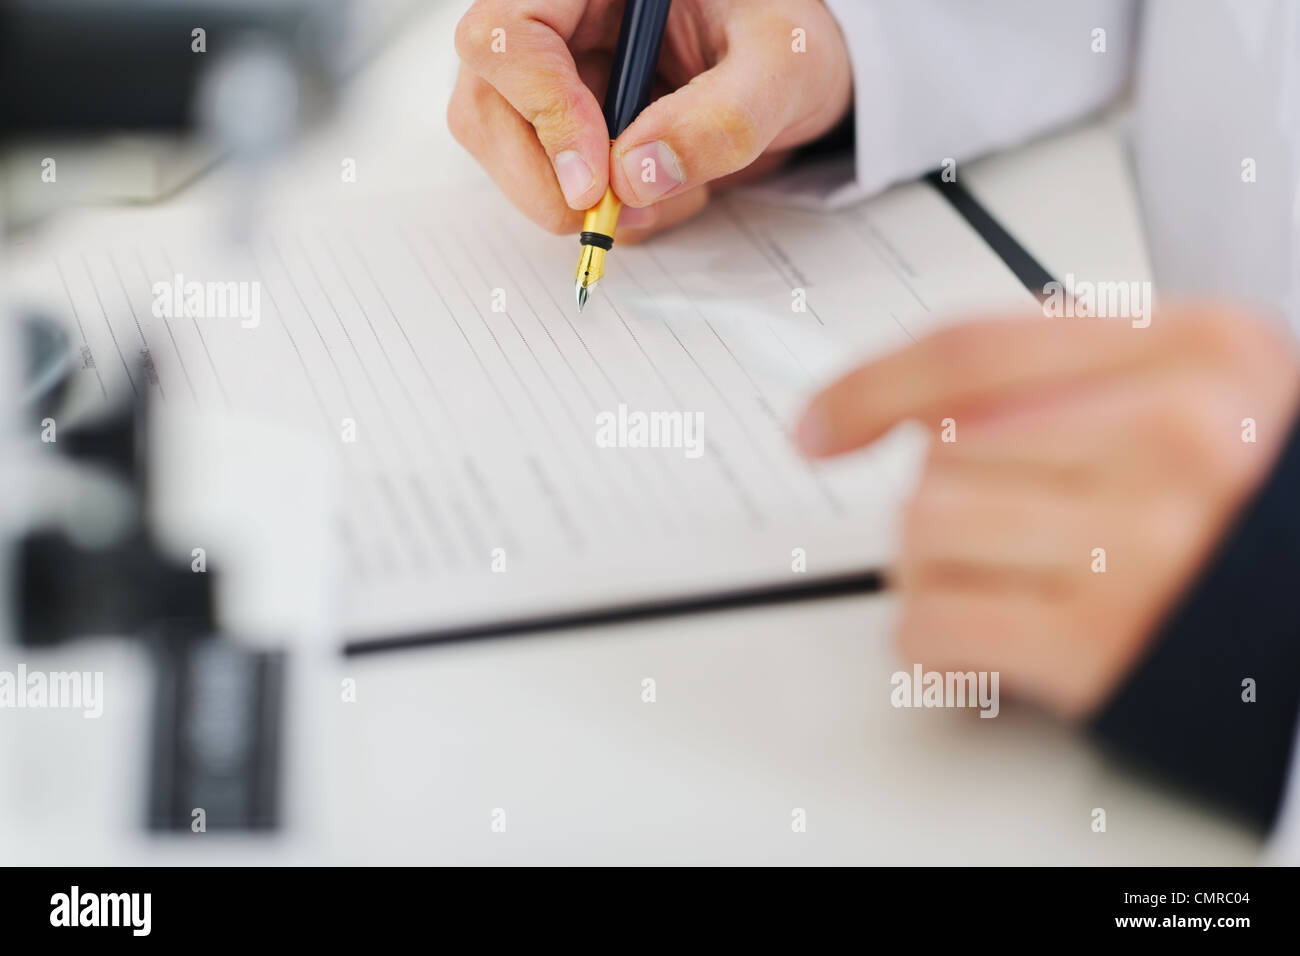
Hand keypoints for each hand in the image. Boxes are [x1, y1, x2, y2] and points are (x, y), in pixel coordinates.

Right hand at [449, 0, 851, 241]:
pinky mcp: (563, 126)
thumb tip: (635, 176)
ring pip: (504, 150)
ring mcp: (552, 76)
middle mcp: (559, 19)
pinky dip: (608, 211)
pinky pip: (548, 186)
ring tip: (667, 192)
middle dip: (541, 176)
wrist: (791, 72)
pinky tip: (665, 190)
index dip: (540, 109)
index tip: (594, 178)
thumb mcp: (781, 68)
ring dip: (577, 201)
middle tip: (608, 213)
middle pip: (485, 101)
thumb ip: (722, 119)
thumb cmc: (783, 41)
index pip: (509, 32)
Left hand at [796, 308, 1299, 717]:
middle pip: (941, 449)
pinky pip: (931, 623)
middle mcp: (1175, 437)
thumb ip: (1084, 369)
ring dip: (930, 569)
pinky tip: (981, 643)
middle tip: (1003, 536)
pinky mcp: (1103, 644)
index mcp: (1200, 352)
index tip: (822, 422)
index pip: (978, 348)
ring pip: (922, 528)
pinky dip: (929, 641)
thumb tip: (919, 399)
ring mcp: (1141, 543)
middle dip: (942, 499)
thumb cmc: (1259, 518)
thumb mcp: (1211, 397)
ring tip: (1001, 587)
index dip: (874, 384)